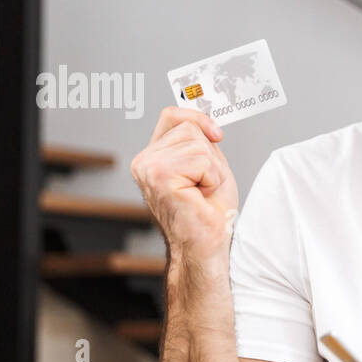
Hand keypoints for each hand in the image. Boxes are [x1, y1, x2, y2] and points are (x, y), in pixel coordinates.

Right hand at [131, 107, 239, 264]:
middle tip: (205, 185)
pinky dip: (211, 177)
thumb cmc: (209, 211)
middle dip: (210, 156)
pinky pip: (201, 159)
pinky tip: (200, 196)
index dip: (198, 118)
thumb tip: (207, 121)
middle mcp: (144, 161)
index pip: (173, 116)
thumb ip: (203, 141)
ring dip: (212, 170)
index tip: (217, 134)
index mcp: (153, 156)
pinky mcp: (159, 176)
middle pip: (190, 128)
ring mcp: (148, 167)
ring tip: (202, 191)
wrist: (207, 245)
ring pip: (197, 143)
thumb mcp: (210, 165)